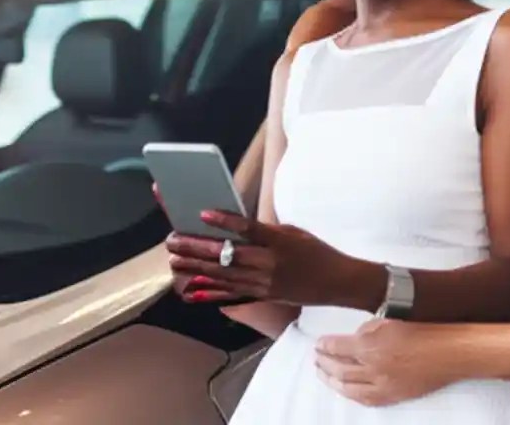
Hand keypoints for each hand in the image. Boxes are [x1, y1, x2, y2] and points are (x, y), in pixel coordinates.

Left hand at [163, 209, 364, 305]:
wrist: (336, 282)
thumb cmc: (315, 251)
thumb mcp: (293, 232)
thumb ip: (264, 231)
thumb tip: (233, 226)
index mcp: (279, 240)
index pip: (249, 228)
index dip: (225, 221)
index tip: (203, 213)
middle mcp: (269, 262)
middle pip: (227, 254)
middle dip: (196, 247)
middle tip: (172, 240)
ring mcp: (264, 282)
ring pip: (224, 275)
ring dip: (196, 267)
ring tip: (174, 261)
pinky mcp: (263, 295)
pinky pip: (232, 293)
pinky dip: (210, 291)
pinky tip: (191, 290)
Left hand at [315, 319, 457, 406]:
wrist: (450, 352)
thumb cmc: (425, 331)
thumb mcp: (390, 320)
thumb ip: (367, 330)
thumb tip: (354, 338)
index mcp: (370, 345)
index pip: (337, 347)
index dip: (324, 345)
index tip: (318, 343)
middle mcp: (373, 367)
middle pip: (338, 368)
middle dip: (323, 363)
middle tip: (316, 358)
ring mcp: (383, 384)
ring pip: (348, 387)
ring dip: (331, 380)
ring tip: (323, 374)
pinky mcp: (393, 396)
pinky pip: (366, 399)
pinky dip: (351, 394)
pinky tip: (344, 390)